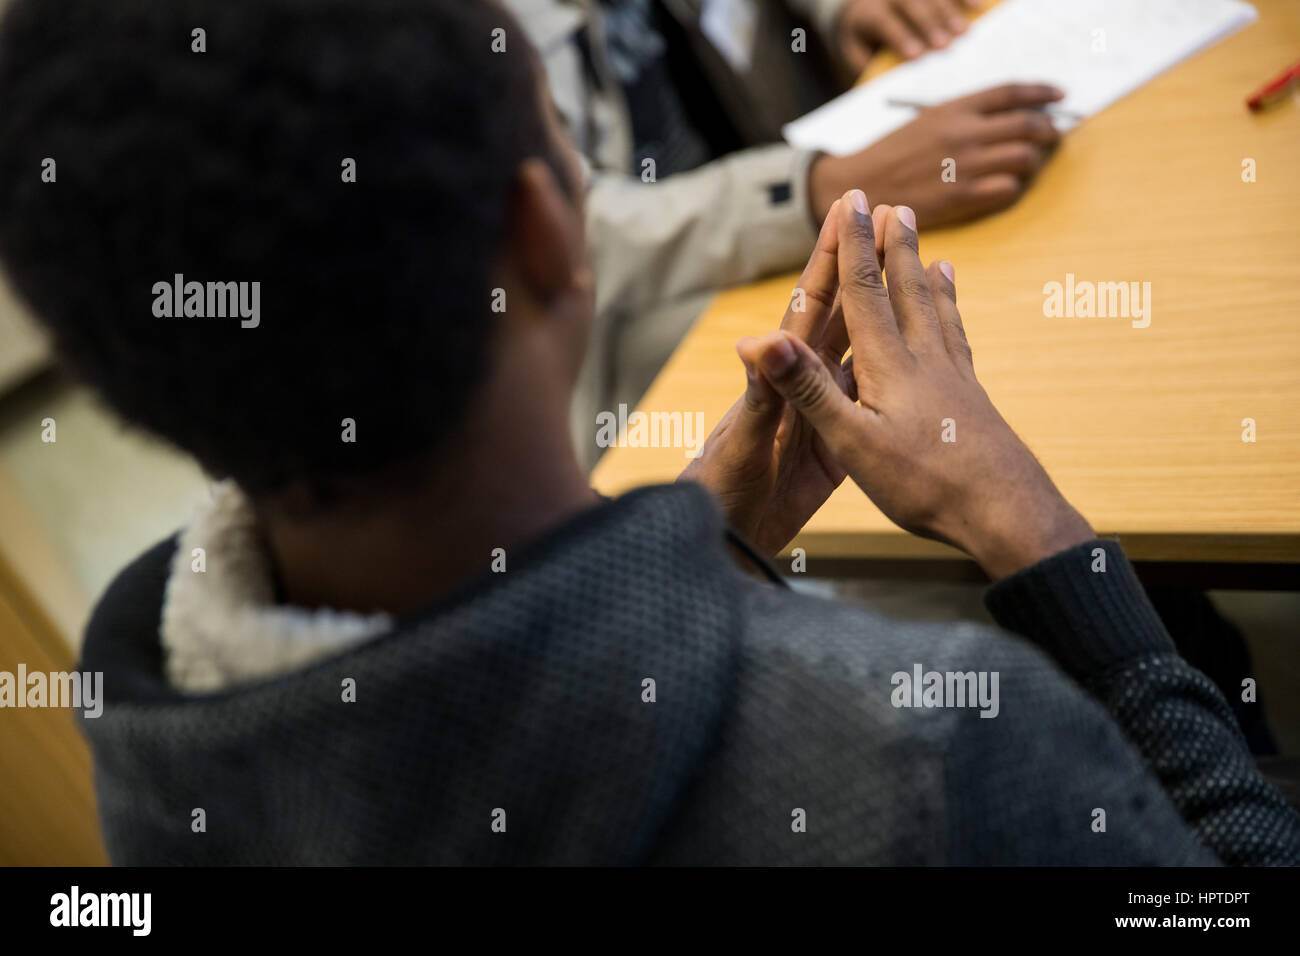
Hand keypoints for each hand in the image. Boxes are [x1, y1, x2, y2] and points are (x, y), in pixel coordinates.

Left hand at [681, 199, 887, 556]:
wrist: (723, 540)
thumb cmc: (721, 490)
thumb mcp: (747, 443)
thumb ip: (759, 396)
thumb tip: (757, 342)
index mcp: (781, 374)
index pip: (810, 303)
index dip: (829, 257)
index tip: (849, 208)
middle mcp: (803, 384)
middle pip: (840, 314)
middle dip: (863, 267)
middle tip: (890, 217)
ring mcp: (821, 412)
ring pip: (858, 352)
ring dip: (881, 312)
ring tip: (910, 270)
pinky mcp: (836, 446)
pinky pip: (869, 402)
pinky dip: (891, 376)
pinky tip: (912, 358)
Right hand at [756, 190, 1093, 579]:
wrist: (1005, 512)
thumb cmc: (925, 484)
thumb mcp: (853, 444)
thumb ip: (811, 391)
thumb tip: (767, 342)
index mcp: (888, 367)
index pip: (864, 293)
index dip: (855, 245)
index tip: (853, 202)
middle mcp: (924, 360)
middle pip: (906, 290)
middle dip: (894, 247)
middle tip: (894, 206)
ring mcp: (953, 377)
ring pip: (936, 312)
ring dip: (926, 274)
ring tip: (928, 247)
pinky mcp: (971, 398)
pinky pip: (958, 342)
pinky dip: (952, 316)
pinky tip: (954, 315)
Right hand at [808, 84, 1063, 228]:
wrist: (861, 187)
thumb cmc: (892, 153)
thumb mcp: (926, 121)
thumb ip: (963, 116)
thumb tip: (1006, 117)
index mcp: (954, 109)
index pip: (1011, 92)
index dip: (1042, 92)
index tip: (1060, 96)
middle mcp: (965, 133)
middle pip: (1028, 124)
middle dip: (1049, 129)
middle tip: (1054, 135)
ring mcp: (965, 166)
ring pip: (1025, 157)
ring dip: (1034, 159)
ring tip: (1030, 162)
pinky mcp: (962, 197)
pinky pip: (1008, 188)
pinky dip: (1013, 185)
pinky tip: (1004, 185)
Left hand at [837, 0, 978, 68]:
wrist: (865, 5)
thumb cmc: (866, 36)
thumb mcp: (857, 50)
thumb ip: (869, 62)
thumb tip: (890, 83)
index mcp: (870, 13)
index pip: (885, 22)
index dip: (901, 37)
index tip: (917, 56)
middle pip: (910, 4)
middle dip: (929, 25)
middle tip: (945, 46)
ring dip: (948, 12)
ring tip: (964, 32)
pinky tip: (977, 7)